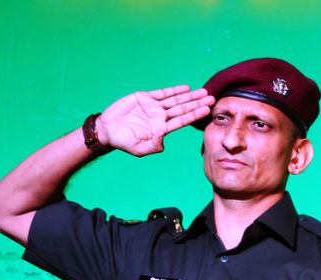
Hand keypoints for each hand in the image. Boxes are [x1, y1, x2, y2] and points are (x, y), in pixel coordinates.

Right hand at [96, 85, 213, 155]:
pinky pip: (162, 93)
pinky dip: (174, 90)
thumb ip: (152, 146)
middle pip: (183, 109)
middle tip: (212, 98)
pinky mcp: (145, 98)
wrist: (108, 130)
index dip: (195, 115)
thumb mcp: (139, 149)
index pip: (182, 121)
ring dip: (189, 96)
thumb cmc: (124, 142)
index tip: (207, 111)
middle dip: (197, 104)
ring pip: (175, 100)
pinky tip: (185, 88)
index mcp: (162, 129)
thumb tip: (162, 144)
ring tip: (203, 92)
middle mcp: (161, 117)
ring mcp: (154, 106)